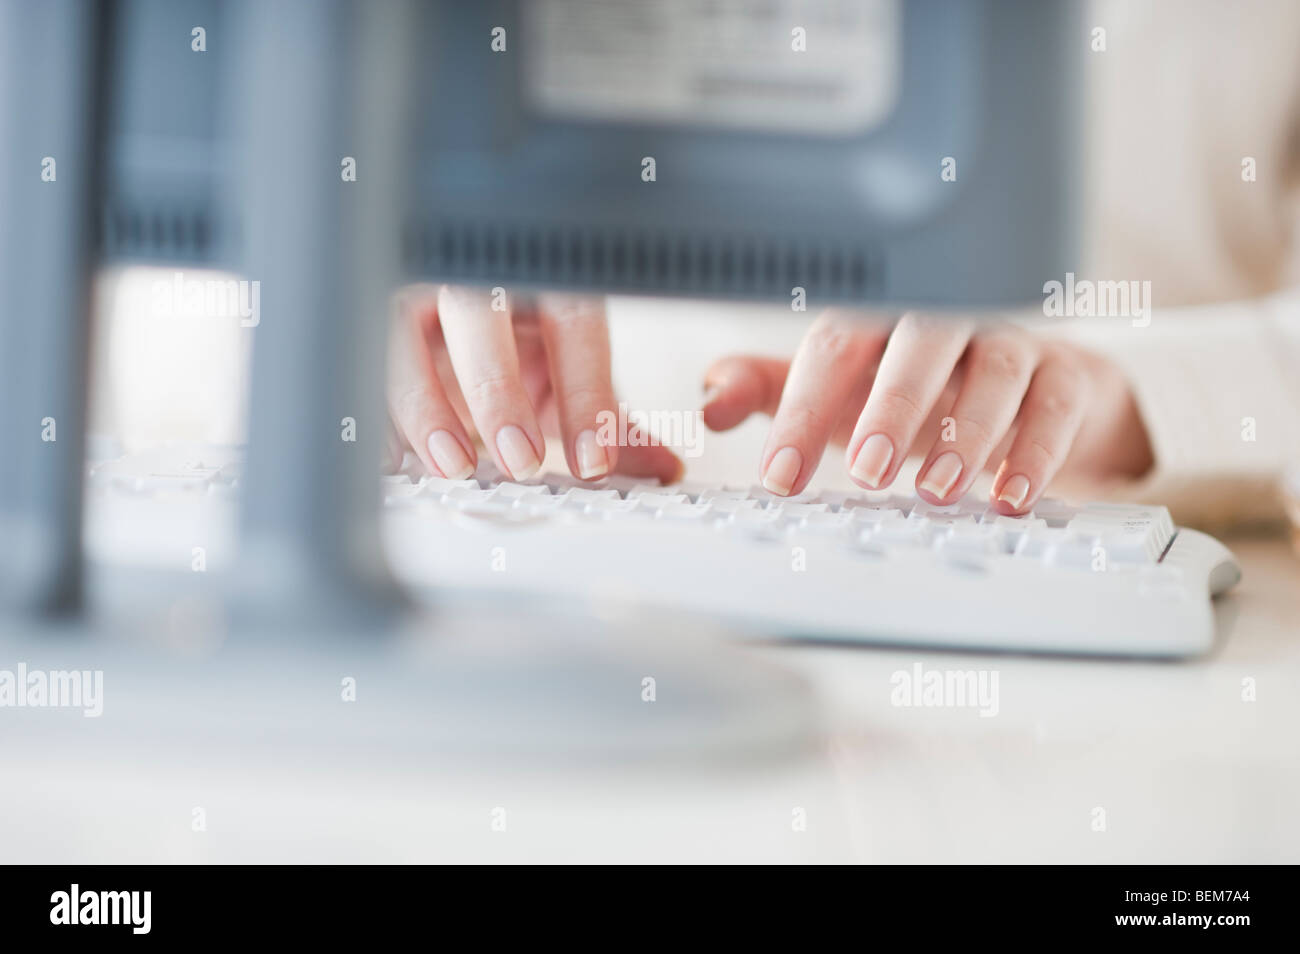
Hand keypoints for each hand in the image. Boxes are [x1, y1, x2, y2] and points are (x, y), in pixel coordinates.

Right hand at [386, 284, 681, 482]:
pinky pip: (355, 355)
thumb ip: (606, 418)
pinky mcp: (363, 307)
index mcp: (542, 275)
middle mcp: (475, 271)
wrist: (448, 302)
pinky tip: (389, 457)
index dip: (586, 394)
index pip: (574, 324)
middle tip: (520, 461)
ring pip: (402, 329)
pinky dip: (369, 411)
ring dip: (425, 404)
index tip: (595, 461)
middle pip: (481, 314)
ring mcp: (412, 283)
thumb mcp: (560, 372)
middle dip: (499, 391)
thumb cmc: (512, 334)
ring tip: (453, 464)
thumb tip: (665, 469)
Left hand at [702, 310, 1153, 513]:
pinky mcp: (1069, 374)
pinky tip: (1009, 495)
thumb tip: (708, 403)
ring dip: (970, 429)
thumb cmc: (914, 386)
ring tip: (938, 490)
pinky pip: (1058, 403)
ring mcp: (1013, 340)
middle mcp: (948, 319)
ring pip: (998, 367)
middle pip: (921, 340)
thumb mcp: (836, 391)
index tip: (781, 478)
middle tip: (867, 471)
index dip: (804, 409)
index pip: (835, 347)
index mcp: (881, 318)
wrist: (1020, 385)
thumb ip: (771, 391)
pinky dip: (1037, 450)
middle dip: (891, 404)